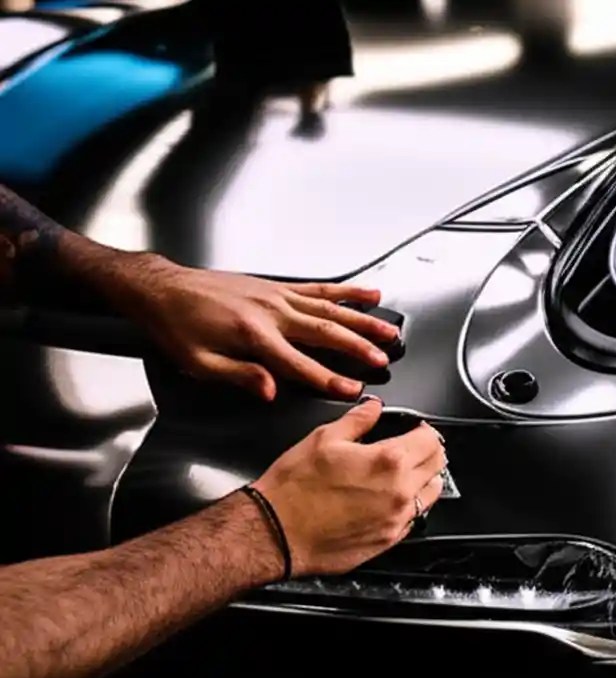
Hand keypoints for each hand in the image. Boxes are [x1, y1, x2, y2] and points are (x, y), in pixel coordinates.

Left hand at [98, 252, 398, 399]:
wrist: (163, 289)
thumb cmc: (178, 328)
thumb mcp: (199, 363)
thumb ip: (240, 376)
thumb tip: (271, 389)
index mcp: (253, 336)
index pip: (299, 364)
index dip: (329, 379)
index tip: (353, 389)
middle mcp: (271, 312)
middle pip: (325, 332)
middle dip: (358, 348)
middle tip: (383, 359)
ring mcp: (278, 296)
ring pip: (330, 308)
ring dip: (362, 320)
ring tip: (388, 330)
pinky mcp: (278, 286)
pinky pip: (320, 288)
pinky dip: (347, 291)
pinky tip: (368, 294)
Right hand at [250, 399, 446, 576]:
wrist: (275, 532)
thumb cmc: (293, 489)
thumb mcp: (323, 438)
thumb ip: (358, 419)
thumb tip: (372, 407)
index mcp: (389, 461)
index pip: (431, 439)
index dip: (424, 430)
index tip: (416, 429)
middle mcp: (401, 492)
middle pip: (438, 465)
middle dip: (429, 452)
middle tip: (411, 448)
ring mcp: (397, 520)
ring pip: (431, 494)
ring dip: (424, 480)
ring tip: (402, 474)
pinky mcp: (388, 540)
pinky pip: (414, 519)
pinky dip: (409, 506)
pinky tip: (387, 500)